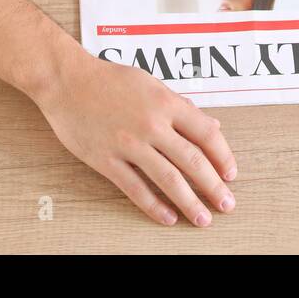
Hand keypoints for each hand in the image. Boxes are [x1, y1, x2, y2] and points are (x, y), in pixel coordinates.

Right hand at [36, 53, 237, 226]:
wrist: (67, 81)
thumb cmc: (109, 79)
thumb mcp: (151, 84)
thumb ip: (181, 106)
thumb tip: (211, 126)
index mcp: (166, 103)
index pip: (206, 134)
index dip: (223, 157)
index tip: (231, 174)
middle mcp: (151, 124)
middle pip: (192, 161)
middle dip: (214, 186)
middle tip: (227, 205)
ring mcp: (128, 144)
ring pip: (168, 178)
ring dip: (190, 202)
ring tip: (203, 218)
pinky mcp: (106, 159)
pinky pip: (135, 188)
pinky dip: (154, 205)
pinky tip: (168, 217)